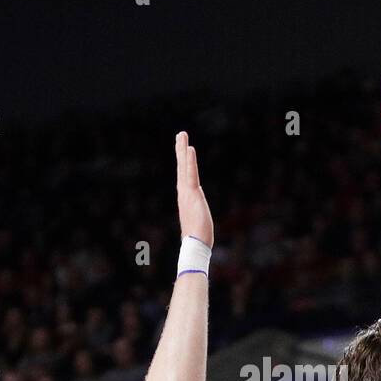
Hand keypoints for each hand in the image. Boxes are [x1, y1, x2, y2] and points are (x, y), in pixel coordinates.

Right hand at [176, 132, 213, 246]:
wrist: (195, 246)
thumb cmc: (198, 239)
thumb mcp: (198, 224)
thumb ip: (198, 219)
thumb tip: (200, 227)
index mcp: (186, 198)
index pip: (185, 176)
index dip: (184, 162)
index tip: (183, 150)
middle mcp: (184, 193)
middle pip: (182, 167)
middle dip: (180, 150)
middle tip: (180, 135)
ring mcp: (187, 192)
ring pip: (184, 167)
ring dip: (182, 149)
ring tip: (182, 134)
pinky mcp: (193, 194)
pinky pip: (191, 174)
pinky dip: (190, 161)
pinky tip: (190, 148)